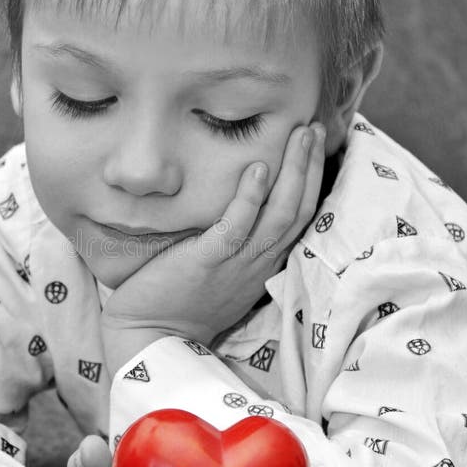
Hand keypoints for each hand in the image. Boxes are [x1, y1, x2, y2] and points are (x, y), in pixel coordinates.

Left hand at [101, 123, 324, 373]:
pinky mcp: (208, 261)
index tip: (314, 149)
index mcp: (262, 266)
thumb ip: (233, 245)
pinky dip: (250, 197)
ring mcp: (236, 263)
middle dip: (309, 167)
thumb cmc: (179, 305)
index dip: (311, 183)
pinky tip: (257, 168)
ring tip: (299, 135)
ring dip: (293, 171)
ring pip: (279, 214)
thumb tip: (237, 209)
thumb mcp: (219, 275)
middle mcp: (258, 264)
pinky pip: (237, 226)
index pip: (299, 221)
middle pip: (298, 210)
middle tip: (314, 127)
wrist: (152, 339)